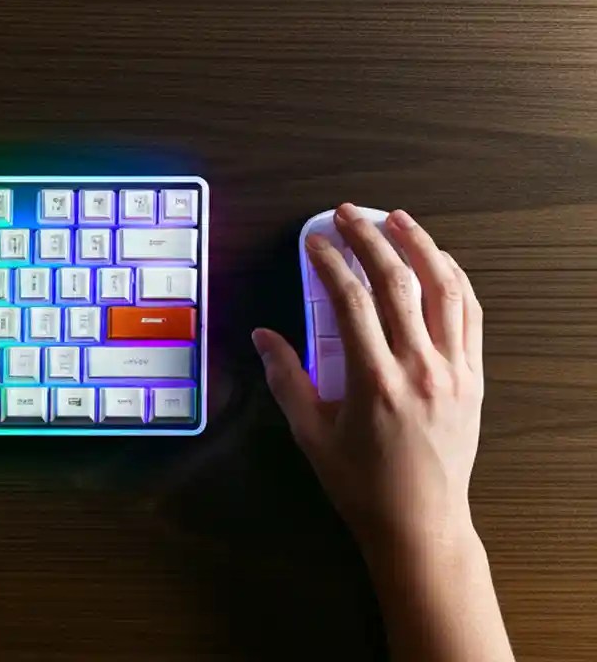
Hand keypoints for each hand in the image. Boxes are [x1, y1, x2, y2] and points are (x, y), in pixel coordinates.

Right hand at [252, 203, 483, 548]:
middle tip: (348, 214)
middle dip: (370, 239)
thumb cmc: (360, 484)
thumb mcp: (310, 434)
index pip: (351, 302)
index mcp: (375, 382)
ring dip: (421, 246)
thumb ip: (286, 379)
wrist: (419, 521)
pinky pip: (470, 314)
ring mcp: (454, 371)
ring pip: (444, 289)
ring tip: (397, 219)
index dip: (330, 263)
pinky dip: (454, 278)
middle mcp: (421, 369)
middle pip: (398, 284)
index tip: (313, 242)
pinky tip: (436, 261)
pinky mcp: (474, 377)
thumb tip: (262, 336)